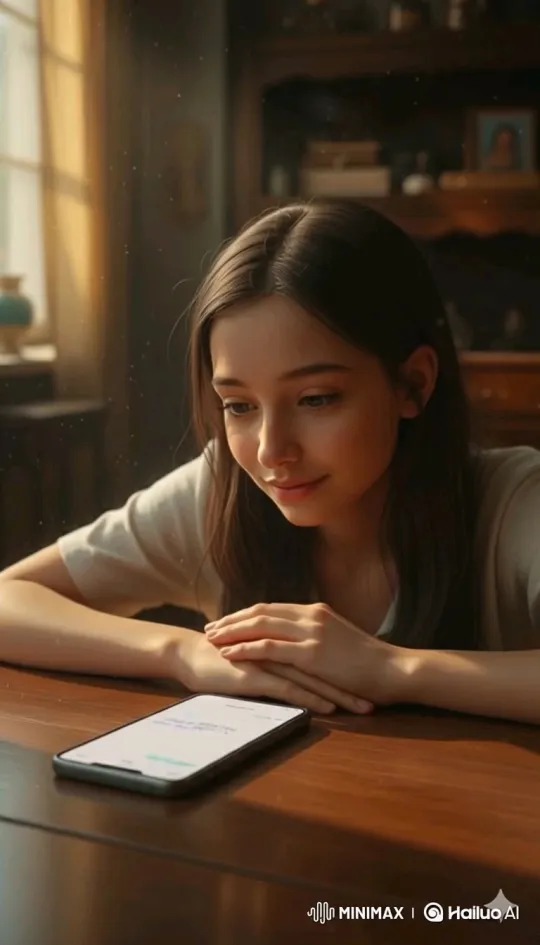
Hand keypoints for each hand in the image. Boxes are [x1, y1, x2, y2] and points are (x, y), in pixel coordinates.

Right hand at [172, 629, 372, 715]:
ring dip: (338, 693)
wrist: (190, 655)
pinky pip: (288, 687)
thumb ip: (280, 660)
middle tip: (379, 699)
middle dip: (351, 683)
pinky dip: (309, 697)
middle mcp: (281, 648)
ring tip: (362, 707)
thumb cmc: (223, 659)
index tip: (372, 684)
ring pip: (311, 677)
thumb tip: (301, 672)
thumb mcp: (258, 658)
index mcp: (284, 642)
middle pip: (324, 666)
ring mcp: (269, 661)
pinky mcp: (256, 675)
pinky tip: (327, 707)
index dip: (347, 669)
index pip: (323, 656)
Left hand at [205, 602, 402, 705]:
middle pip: (260, 612)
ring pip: (261, 627)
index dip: (246, 614)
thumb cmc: (369, 661)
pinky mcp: (311, 654)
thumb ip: (318, 635)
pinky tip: (230, 655)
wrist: (393, 669)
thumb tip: (300, 641)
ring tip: (212, 641)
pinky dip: (246, 649)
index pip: (271, 607)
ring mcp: (311, 633)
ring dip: (232, 633)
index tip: (227, 621)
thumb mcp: (340, 639)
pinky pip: (270, 648)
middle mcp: (310, 616)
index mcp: (316, 611)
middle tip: (210, 628)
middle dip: (232, 620)